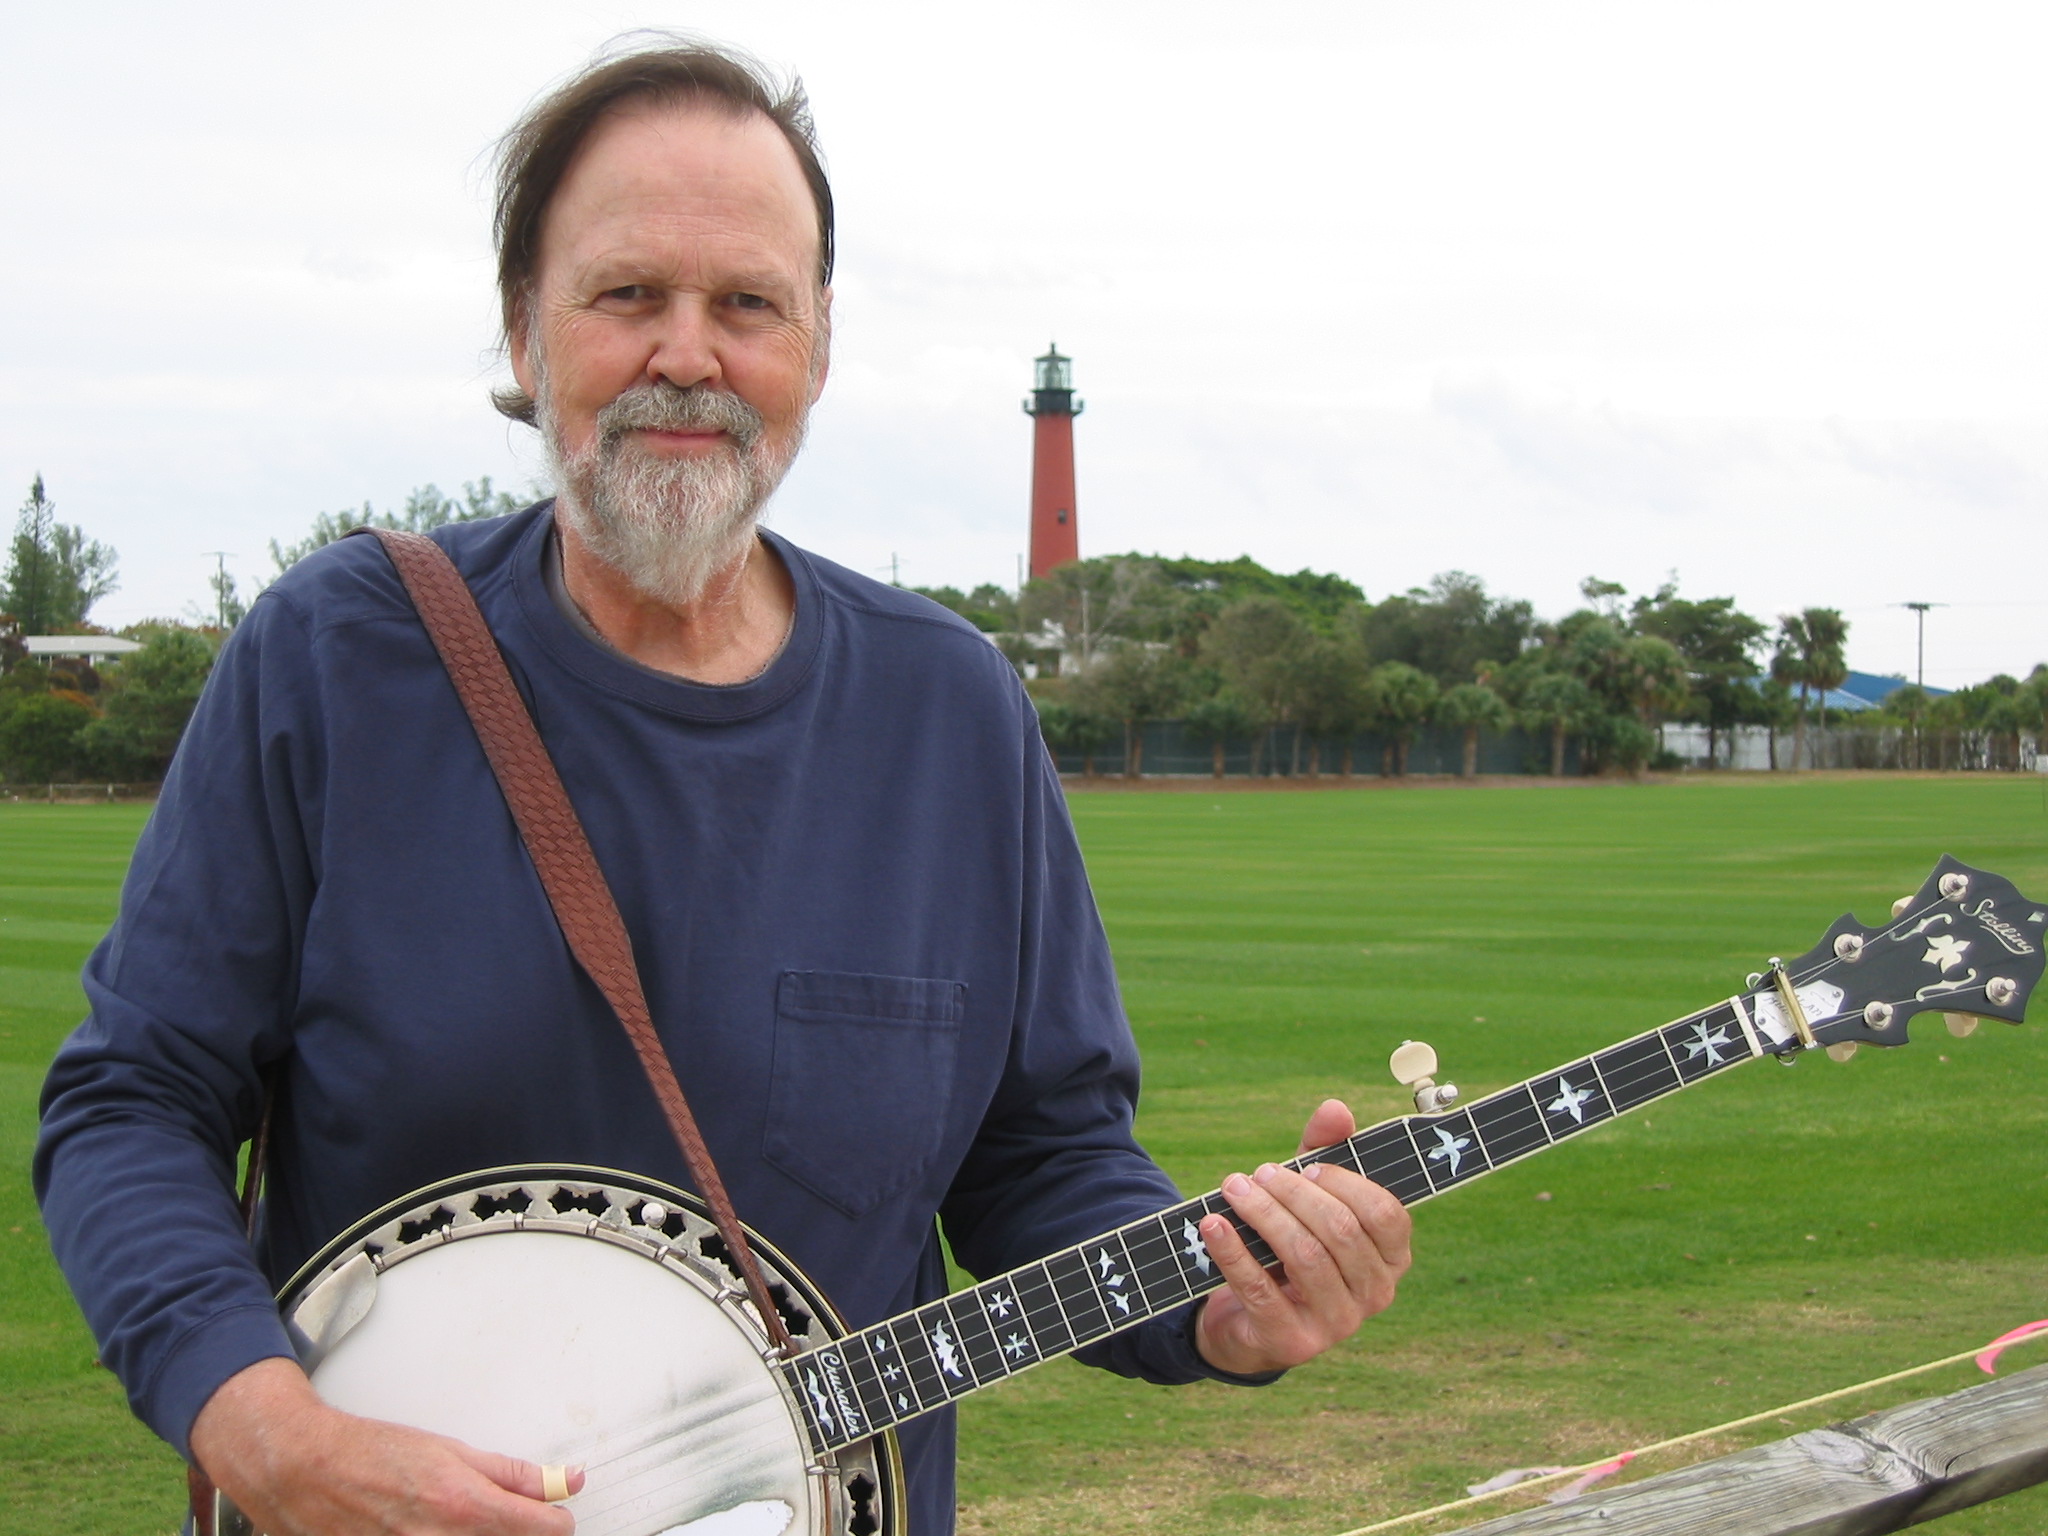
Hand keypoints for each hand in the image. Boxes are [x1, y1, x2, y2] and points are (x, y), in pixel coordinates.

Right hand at [190, 1357, 584, 1533]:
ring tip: (458, 1521)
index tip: (553, 1515)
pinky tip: (433, 1530)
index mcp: (465, 1506)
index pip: (544, 1529)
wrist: (306, 1471)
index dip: (556, 1521)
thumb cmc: (372, 1453)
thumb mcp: (453, 1451)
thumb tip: (566, 1480)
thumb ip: (513, 1473)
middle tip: (503, 1518)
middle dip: (516, 1533)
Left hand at [1193, 1098, 1411, 1377]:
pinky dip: (1233, 1250)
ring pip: (1304, 1256)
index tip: (1304, 1166)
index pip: (1385, 1214)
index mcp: (1391, 1258)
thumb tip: (1335, 1109)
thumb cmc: (1289, 1246)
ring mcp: (1338, 1325)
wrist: (1249, 1320)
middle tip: (1257, 1174)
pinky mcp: (1293, 1343)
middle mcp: (1375, 1295)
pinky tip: (1213, 1223)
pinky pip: (1262, 1290)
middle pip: (1341, 1231)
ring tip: (1233, 1189)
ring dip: (1263, 1214)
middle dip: (1293, 1193)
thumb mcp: (1306, 1197)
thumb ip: (1323, 1151)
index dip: (1344, 1183)